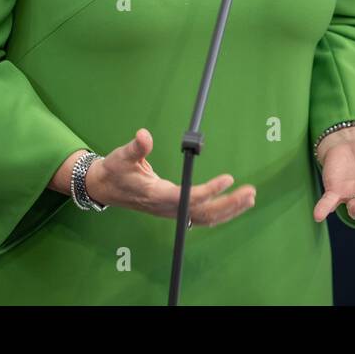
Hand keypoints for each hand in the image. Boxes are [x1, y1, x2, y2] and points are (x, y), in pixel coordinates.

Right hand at [83, 128, 256, 226]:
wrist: (105, 188)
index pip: (188, 197)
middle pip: (203, 213)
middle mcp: (167, 208)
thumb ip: (135, 147)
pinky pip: (200, 217)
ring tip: (249, 198)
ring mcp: (171, 212)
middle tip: (249, 192)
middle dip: (228, 204)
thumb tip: (144, 135)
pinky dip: (219, 213)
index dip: (210, 190)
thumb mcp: (121, 156)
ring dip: (229, 210)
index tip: (228, 178)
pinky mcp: (174, 211)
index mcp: (157, 195)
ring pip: (204, 218)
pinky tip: (233, 206)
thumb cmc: (115, 171)